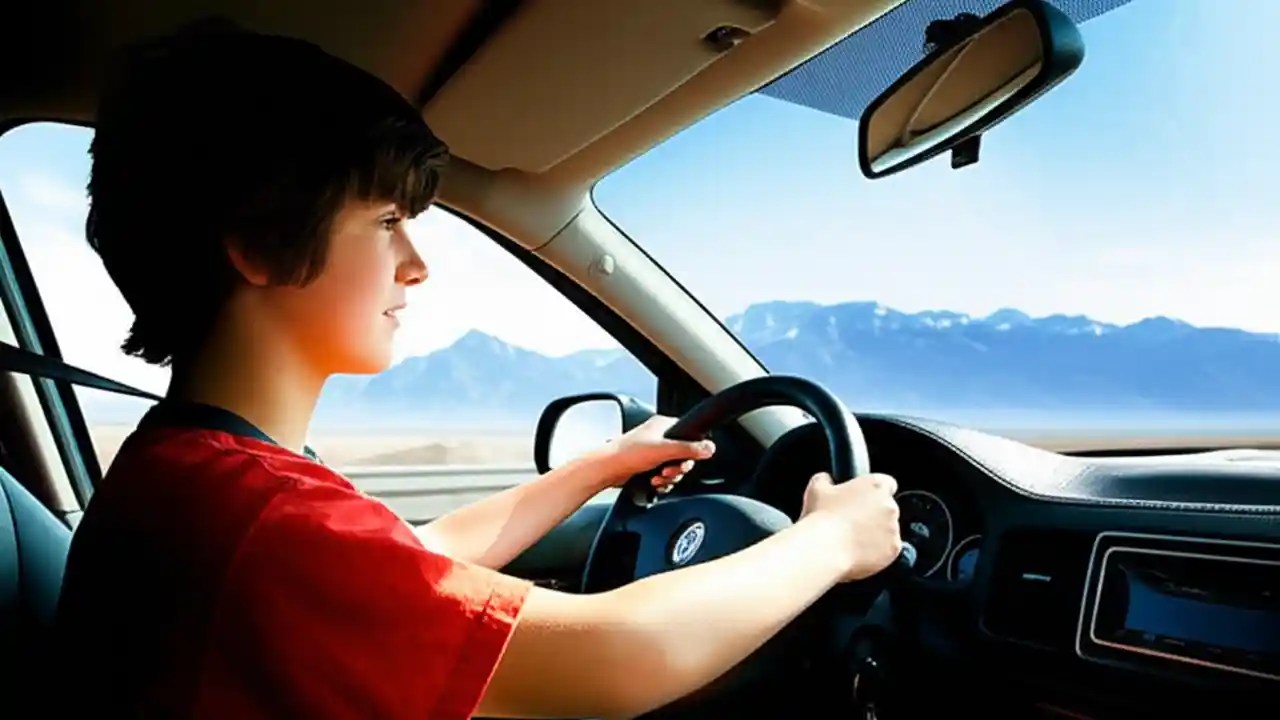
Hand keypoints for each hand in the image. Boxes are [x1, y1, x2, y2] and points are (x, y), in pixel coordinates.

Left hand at [592, 415, 715, 491]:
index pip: (690, 435)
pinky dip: (661, 482)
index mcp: (664, 426)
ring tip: (657, 478)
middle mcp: (659, 437)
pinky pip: (664, 476)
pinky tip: (653, 483)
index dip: (692, 450)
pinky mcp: (648, 467)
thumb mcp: (664, 449)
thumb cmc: (628, 453)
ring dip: (669, 477)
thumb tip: (710, 448)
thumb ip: (689, 449)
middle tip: (668, 471)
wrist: (607, 470)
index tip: (686, 460)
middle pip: (684, 456)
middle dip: (678, 468)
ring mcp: (653, 453)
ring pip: (674, 468)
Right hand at [799, 472, 902, 581]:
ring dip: (876, 532)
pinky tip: (858, 550)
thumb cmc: (822, 517)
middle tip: (853, 521)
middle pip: (887, 507)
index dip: (873, 491)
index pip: (886, 483)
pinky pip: (888, 549)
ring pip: (888, 529)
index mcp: (876, 486)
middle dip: (874, 513)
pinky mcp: (894, 549)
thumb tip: (827, 480)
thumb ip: (826, 479)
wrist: (825, 549)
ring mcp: (894, 528)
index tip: (863, 498)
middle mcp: (890, 505)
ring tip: (852, 538)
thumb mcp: (816, 488)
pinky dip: (878, 551)